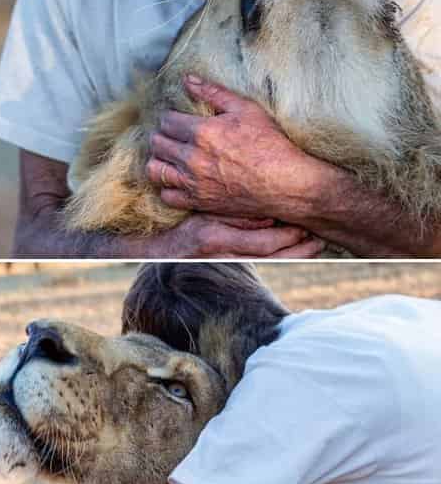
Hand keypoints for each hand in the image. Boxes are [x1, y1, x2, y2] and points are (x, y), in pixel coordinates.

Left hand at [147, 76, 323, 220]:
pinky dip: (168, 187)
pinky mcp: (197, 201)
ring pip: (154, 170)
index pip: (166, 121)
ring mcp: (193, 182)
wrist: (285, 184)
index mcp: (202, 132)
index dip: (170, 117)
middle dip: (162, 136)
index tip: (178, 119)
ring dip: (159, 160)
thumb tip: (187, 79)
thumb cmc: (270, 144)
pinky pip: (167, 195)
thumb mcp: (246, 109)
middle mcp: (192, 158)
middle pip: (156, 143)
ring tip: (170, 156)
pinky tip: (178, 179)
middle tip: (173, 136)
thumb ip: (214, 93)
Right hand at [161, 213, 324, 257]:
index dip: (289, 236)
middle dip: (301, 249)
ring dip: (297, 254)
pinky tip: (296, 250)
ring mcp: (228, 265)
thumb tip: (268, 217)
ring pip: (271, 263)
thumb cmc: (180, 230)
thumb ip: (234, 215)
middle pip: (274, 257)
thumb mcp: (203, 215)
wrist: (161, 253)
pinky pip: (262, 262)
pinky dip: (282, 256)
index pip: (264, 242)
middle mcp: (224, 256)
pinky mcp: (231, 267)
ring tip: (316, 245)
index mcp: (217, 239)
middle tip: (322, 239)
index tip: (307, 226)